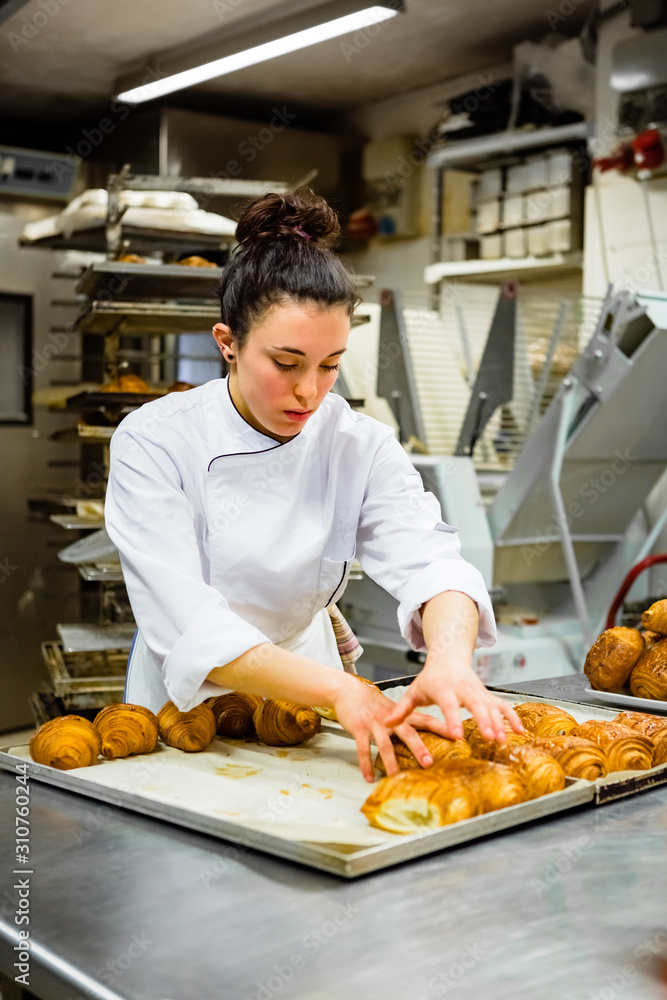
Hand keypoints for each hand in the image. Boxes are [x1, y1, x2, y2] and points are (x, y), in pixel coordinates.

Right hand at [331, 675, 453, 782]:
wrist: (349, 691)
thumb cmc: (373, 703)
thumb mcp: (393, 710)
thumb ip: (406, 722)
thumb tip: (423, 739)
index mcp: (402, 715)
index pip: (426, 720)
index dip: (441, 728)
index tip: (456, 737)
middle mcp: (391, 719)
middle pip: (408, 734)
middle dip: (418, 749)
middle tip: (429, 763)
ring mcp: (375, 724)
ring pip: (385, 745)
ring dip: (391, 763)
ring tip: (396, 777)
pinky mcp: (359, 728)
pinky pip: (363, 748)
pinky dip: (366, 764)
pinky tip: (369, 777)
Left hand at [382, 658, 523, 743]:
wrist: (449, 657)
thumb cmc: (430, 678)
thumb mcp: (414, 691)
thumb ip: (402, 709)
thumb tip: (385, 724)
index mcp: (444, 688)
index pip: (449, 705)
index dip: (453, 719)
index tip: (457, 735)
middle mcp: (464, 689)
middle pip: (476, 705)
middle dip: (484, 721)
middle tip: (489, 738)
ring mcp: (478, 691)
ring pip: (492, 706)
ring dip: (499, 723)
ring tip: (502, 740)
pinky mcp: (488, 695)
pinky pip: (503, 706)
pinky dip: (513, 717)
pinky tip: (521, 732)